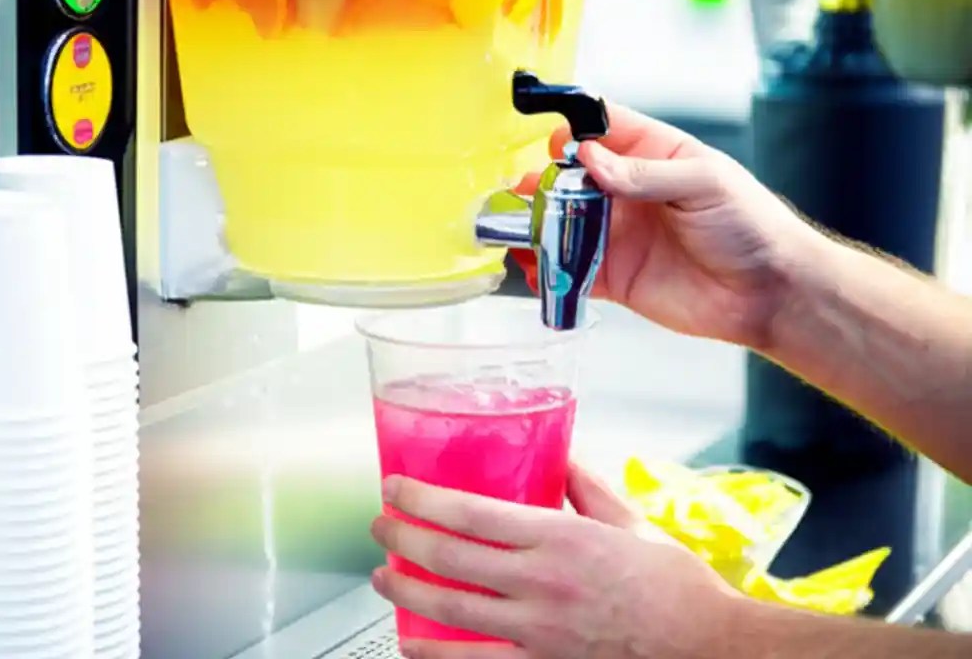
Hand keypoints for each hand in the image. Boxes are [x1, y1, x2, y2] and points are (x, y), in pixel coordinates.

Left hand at [369, 464, 738, 658]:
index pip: (469, 511)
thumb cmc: (678, 590)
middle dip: (401, 538)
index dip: (420, 498)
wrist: (712, 649)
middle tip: (381, 528)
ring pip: (451, 612)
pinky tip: (414, 644)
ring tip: (383, 579)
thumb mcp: (633, 523)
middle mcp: (542, 583)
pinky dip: (436, 655)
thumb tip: (560, 454)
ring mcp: (539, 631)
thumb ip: (588, 487)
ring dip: (406, 593)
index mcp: (561, 538)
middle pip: (448, 556)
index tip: (395, 488)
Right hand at [512, 105, 821, 348]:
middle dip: (543, 180)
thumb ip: (644, 174)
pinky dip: (546, 268)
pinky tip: (533, 264)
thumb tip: (591, 159)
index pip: (604, 129)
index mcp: (653, 156)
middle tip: (526, 188)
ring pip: (563, 223)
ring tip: (518, 225)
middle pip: (571, 178)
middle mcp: (628, 193)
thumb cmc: (751, 225)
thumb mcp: (703, 183)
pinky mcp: (613, 277)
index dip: (574, 129)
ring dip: (537, 223)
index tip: (554, 141)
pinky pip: (569, 270)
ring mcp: (618, 235)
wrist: (769, 293)